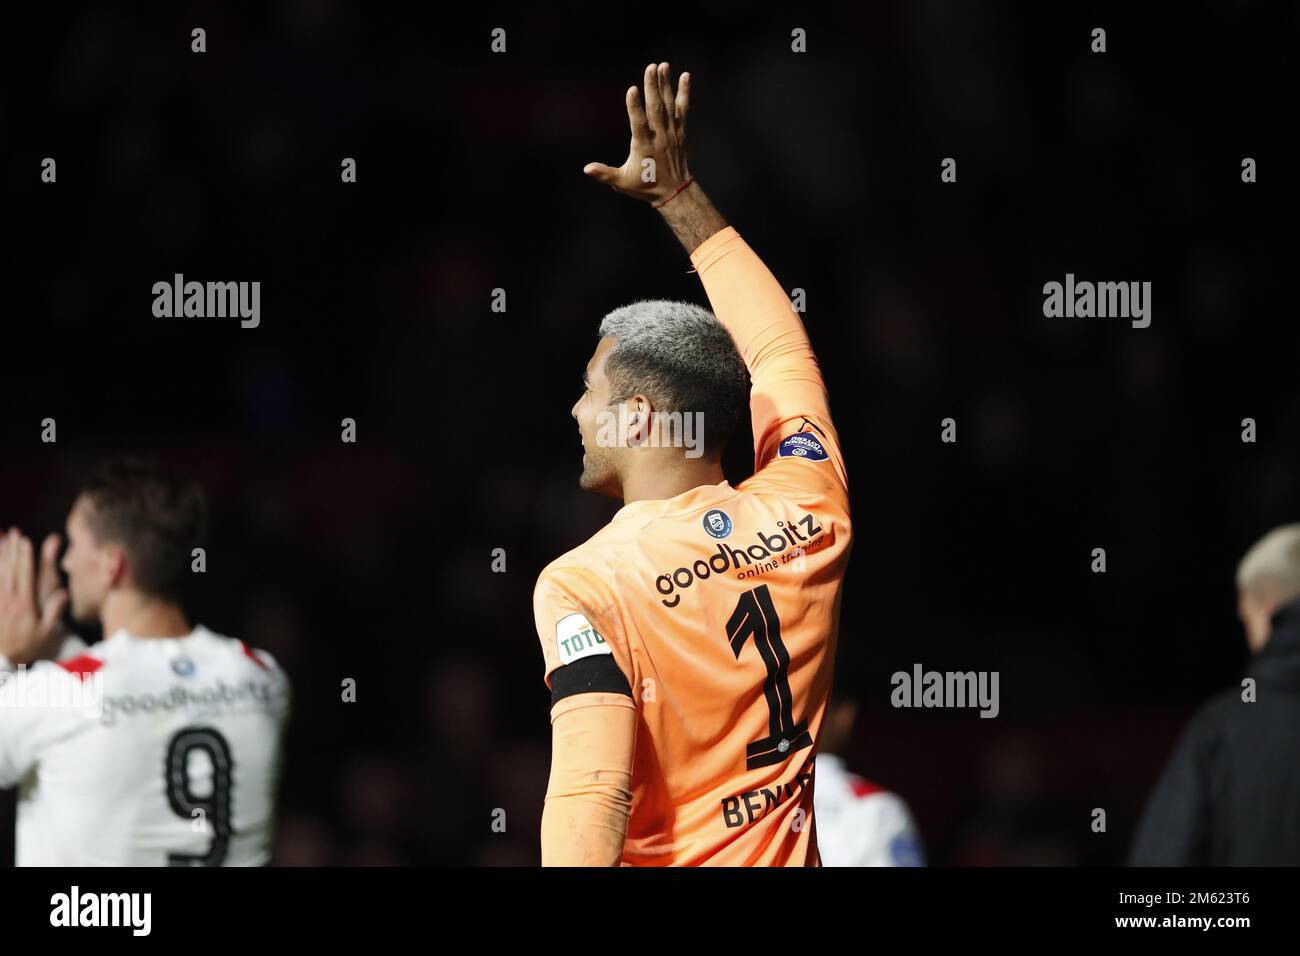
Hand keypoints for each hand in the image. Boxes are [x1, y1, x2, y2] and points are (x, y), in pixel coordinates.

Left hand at [0, 529, 68, 665]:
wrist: (1, 661)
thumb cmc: (25, 647)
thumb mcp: (45, 633)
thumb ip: (53, 612)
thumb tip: (63, 592)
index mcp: (25, 604)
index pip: (25, 574)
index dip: (26, 556)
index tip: (26, 541)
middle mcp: (9, 599)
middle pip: (10, 569)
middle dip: (12, 549)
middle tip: (14, 533)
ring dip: (1, 555)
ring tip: (3, 540)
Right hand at [584, 62, 691, 203]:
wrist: (674, 191)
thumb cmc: (645, 186)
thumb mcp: (622, 182)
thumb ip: (605, 174)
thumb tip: (586, 168)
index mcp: (644, 146)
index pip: (639, 124)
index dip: (635, 107)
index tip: (632, 90)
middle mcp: (659, 136)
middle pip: (655, 108)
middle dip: (652, 87)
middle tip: (650, 67)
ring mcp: (671, 131)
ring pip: (668, 105)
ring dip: (665, 84)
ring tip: (663, 66)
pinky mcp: (680, 130)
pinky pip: (683, 108)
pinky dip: (684, 92)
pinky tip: (685, 76)